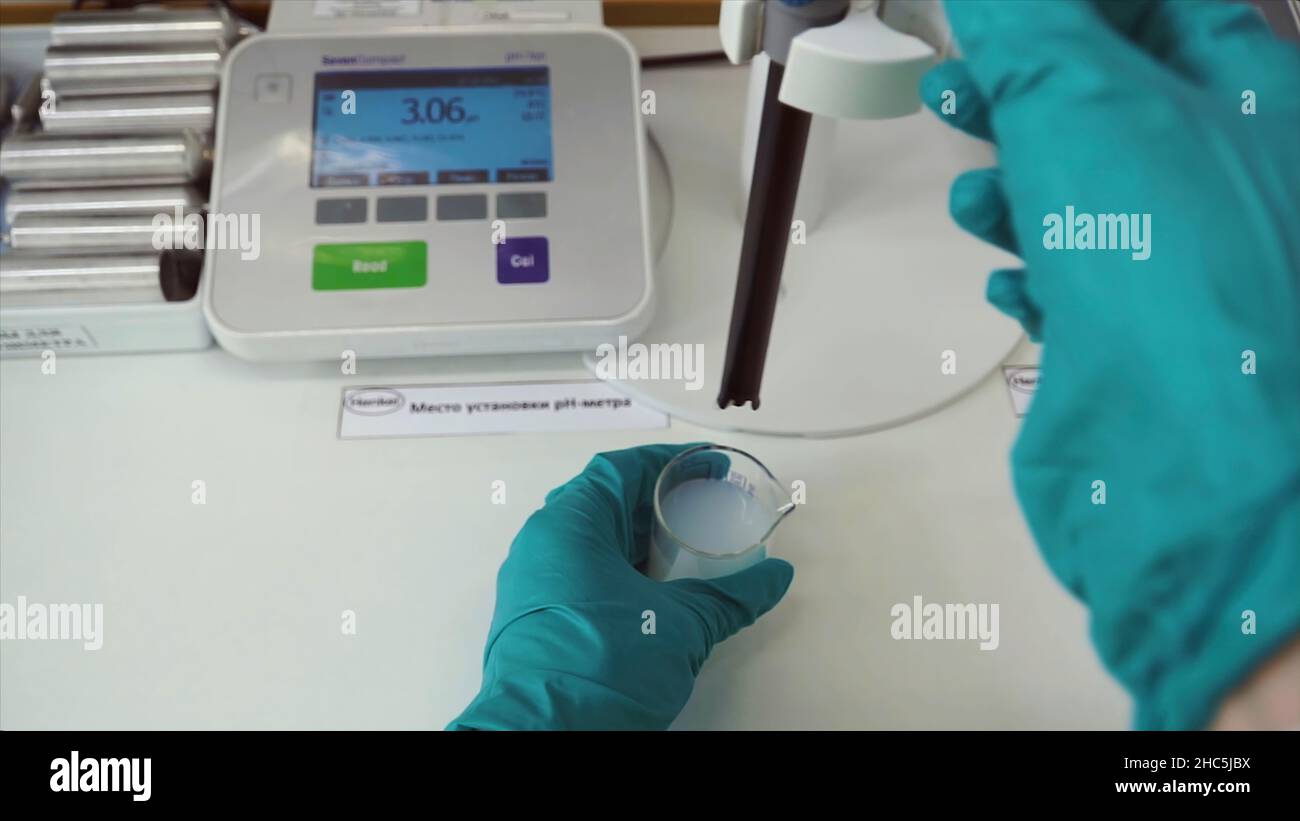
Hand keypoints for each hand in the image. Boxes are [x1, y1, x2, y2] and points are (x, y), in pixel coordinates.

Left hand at [448, 444, 793, 729]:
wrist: (544, 736)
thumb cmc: (603, 666)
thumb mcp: (681, 625)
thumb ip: (731, 596)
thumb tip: (775, 577)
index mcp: (568, 525)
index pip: (618, 470)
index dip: (665, 463)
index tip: (705, 467)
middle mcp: (541, 545)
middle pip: (601, 502)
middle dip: (653, 501)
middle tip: (699, 504)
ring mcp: (532, 584)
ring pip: (587, 541)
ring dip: (634, 538)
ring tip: (681, 547)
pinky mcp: (532, 620)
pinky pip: (576, 574)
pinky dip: (615, 570)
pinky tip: (650, 590)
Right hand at [922, 0, 1299, 727]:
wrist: (1204, 470)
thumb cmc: (1163, 262)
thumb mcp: (1086, 108)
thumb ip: (1029, 34)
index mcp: (1259, 99)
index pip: (1169, 11)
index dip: (1075, 9)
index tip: (997, 21)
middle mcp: (1242, 178)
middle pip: (1118, 99)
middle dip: (1027, 91)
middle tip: (953, 89)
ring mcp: (1199, 267)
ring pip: (1096, 197)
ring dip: (1022, 187)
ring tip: (971, 199)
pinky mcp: (1153, 343)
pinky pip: (1091, 285)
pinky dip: (1043, 274)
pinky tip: (1012, 288)